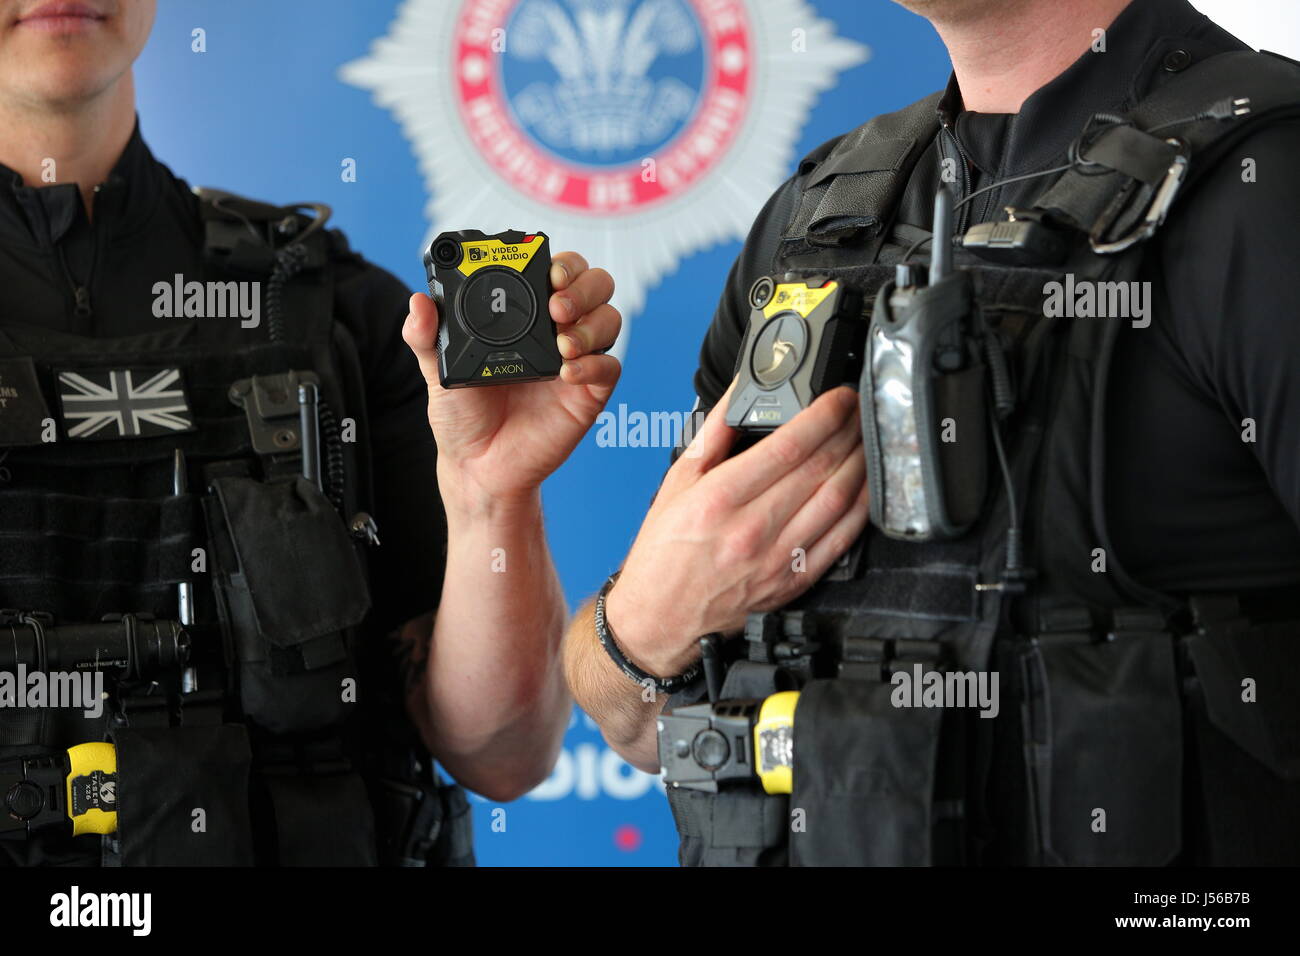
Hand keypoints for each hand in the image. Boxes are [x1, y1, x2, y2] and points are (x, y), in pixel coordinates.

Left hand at [403, 252, 621, 509]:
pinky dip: (594, 364)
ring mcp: (577, 359)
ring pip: (609, 319)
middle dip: (583, 286)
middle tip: (557, 305)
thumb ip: (427, 337)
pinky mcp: (589, 393)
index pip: (558, 271)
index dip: (562, 263)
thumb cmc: (464, 415)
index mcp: (525, 314)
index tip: (548, 271)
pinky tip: (567, 373)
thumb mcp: (439, 370)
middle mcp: (556, 330)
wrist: (477, 464)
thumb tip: (419, 303)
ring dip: (591, 323)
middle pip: (595, 286)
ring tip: (564, 343)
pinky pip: (609, 367)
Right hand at [605, 381, 869, 676]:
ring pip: (837, 500)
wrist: (659, 620)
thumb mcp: (676, 484)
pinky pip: (840, 540)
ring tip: (865, 440)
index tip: (838, 398)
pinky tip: (864, 487)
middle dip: (848, 431)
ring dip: (859, 464)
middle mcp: (751, 528)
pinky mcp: (793, 582)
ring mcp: (777, 558)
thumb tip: (738, 397)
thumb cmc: (663, 554)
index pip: (788, 446)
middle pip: (819, 468)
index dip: (823, 415)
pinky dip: (859, 508)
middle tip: (859, 411)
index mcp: (720, 498)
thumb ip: (711, 436)